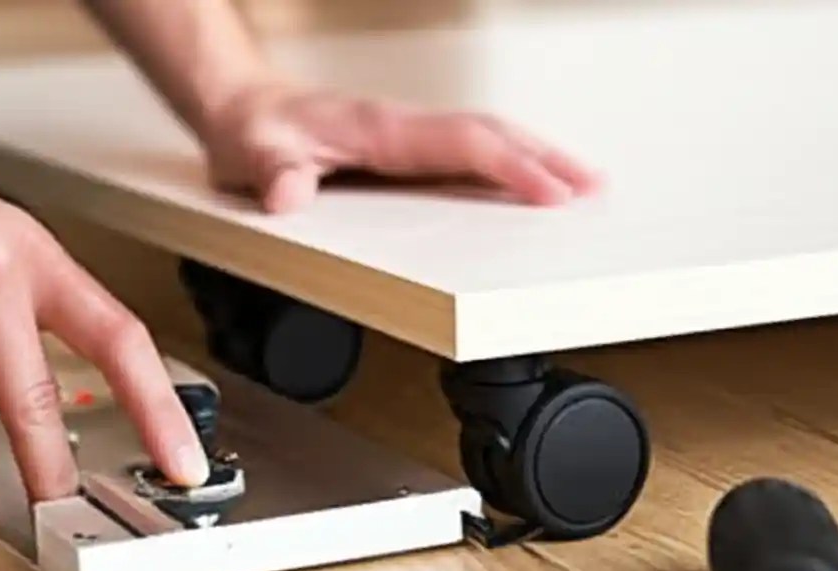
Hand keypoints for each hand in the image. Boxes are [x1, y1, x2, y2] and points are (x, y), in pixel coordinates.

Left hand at [198, 81, 601, 212]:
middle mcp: (402, 125)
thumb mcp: (254, 156)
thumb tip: (289, 196)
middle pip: (491, 133)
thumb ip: (276, 176)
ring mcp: (408, 132)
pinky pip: (469, 147)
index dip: (510, 167)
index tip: (552, 192)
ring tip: (584, 185)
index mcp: (380, 129)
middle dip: (547, 158)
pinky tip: (526, 179)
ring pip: (487, 136)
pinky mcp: (405, 144)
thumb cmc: (253, 134)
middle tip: (595, 188)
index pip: (462, 143)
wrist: (241, 108)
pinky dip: (508, 159)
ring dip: (538, 156)